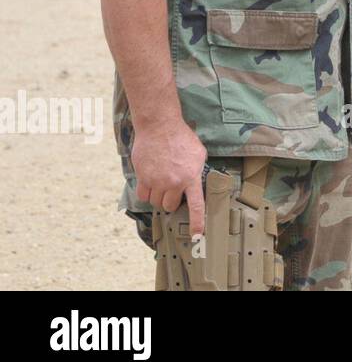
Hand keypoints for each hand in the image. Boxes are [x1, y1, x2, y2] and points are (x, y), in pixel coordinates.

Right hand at [131, 120, 207, 234]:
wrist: (160, 126)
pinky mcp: (143, 177)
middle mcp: (174, 182)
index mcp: (191, 177)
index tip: (197, 235)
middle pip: (169, 206)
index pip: (196, 205)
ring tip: (162, 182)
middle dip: (171, 202)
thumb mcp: (199, 153)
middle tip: (172, 190)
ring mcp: (157, 181)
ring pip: (156, 202)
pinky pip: (143, 196)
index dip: (196, 222)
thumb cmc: (181, 138)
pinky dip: (146, 193)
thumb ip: (197, 171)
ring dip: (159, 197)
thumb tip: (196, 183)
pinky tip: (151, 182)